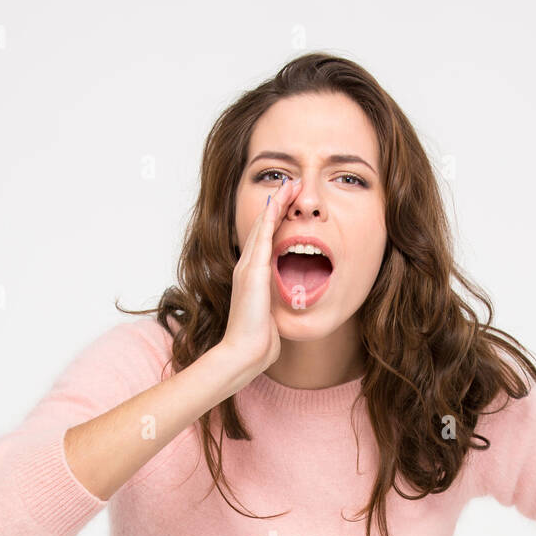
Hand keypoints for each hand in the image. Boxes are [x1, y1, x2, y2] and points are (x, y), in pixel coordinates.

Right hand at [220, 175, 301, 379]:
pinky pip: (263, 238)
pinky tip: (278, 202)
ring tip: (289, 184)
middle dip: (277, 203)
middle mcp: (247, 267)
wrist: (244, 352)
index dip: (276, 219)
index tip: (289, 203)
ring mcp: (248, 268)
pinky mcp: (253, 272)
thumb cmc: (257, 340)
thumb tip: (286, 301)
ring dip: (276, 203)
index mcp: (252, 277)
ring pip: (263, 226)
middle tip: (291, 183)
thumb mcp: (270, 315)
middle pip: (263, 226)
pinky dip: (270, 218)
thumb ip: (275, 302)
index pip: (265, 240)